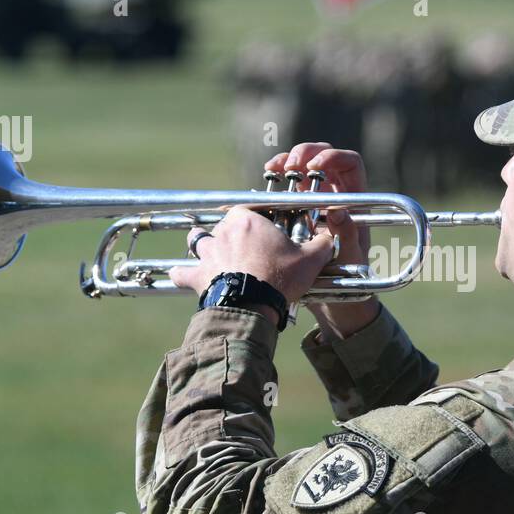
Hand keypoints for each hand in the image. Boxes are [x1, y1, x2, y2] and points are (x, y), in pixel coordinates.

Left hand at [168, 207, 334, 312]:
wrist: (252, 304)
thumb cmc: (280, 277)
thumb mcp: (309, 260)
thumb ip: (321, 245)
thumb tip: (331, 239)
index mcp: (247, 220)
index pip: (249, 210)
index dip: (257, 219)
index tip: (266, 229)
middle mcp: (222, 232)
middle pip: (224, 224)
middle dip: (232, 232)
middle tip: (246, 246)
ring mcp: (207, 254)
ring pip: (198, 240)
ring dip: (202, 244)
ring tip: (212, 251)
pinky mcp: (198, 276)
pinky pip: (183, 272)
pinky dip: (183, 274)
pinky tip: (182, 275)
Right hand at [264, 142, 379, 337]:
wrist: (330, 296)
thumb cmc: (346, 275)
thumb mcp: (349, 257)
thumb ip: (347, 235)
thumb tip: (338, 211)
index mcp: (354, 199)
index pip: (350, 164)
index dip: (334, 157)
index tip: (314, 168)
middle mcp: (335, 192)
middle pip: (323, 155)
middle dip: (306, 153)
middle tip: (291, 166)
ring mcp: (315, 196)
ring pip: (303, 164)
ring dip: (288, 159)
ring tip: (274, 168)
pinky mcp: (295, 205)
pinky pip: (287, 180)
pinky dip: (277, 173)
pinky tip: (268, 175)